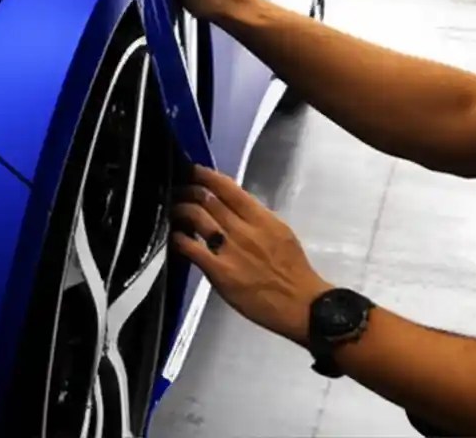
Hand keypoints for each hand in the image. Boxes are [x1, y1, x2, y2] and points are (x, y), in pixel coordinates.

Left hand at [172, 166, 332, 345]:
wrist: (301, 306)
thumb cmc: (292, 271)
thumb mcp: (279, 233)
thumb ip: (255, 218)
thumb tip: (230, 205)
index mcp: (262, 218)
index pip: (228, 187)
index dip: (205, 175)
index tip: (192, 170)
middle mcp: (244, 229)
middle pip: (207, 198)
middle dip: (187, 190)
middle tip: (177, 191)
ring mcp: (230, 250)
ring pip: (195, 216)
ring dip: (179, 209)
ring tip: (173, 210)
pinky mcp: (219, 271)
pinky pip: (190, 247)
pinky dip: (177, 237)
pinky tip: (174, 236)